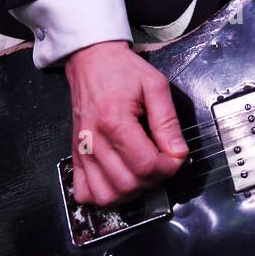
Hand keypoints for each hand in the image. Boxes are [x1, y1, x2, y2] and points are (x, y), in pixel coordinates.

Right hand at [64, 41, 187, 206]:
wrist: (91, 60)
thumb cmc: (123, 70)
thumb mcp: (155, 86)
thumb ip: (168, 121)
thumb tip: (179, 152)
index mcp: (114, 121)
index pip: (145, 165)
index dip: (169, 167)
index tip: (176, 156)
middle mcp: (94, 141)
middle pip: (128, 184)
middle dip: (154, 180)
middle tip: (163, 161)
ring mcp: (82, 151)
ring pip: (106, 195)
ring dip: (131, 192)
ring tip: (143, 172)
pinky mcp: (76, 155)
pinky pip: (84, 192)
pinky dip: (103, 194)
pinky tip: (119, 179)